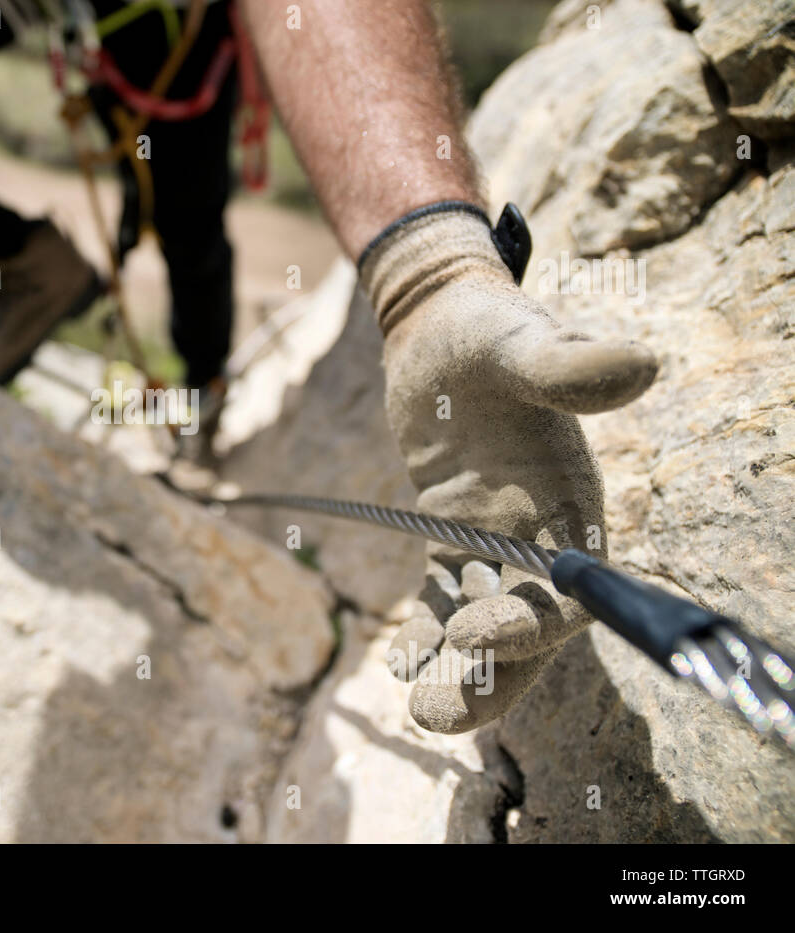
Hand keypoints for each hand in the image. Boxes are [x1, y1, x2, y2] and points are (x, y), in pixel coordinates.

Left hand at [361, 207, 657, 732]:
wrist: (442, 323)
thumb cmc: (489, 328)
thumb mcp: (522, 341)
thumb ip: (567, 365)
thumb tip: (638, 366)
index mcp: (575, 501)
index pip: (569, 588)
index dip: (533, 622)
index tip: (473, 634)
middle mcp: (545, 534)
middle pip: (532, 628)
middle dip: (495, 677)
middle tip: (438, 715)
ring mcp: (501, 539)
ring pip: (488, 623)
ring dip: (462, 673)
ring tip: (420, 711)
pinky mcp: (455, 535)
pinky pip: (446, 596)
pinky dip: (429, 631)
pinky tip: (401, 662)